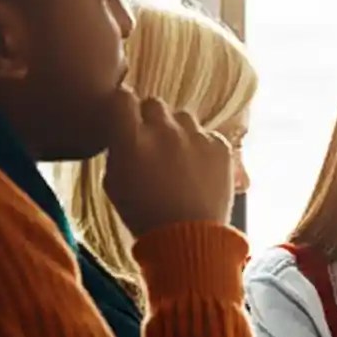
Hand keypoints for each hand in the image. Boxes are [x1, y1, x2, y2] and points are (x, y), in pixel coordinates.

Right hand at [103, 89, 234, 237]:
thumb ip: (118, 150)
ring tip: (179, 157)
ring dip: (179, 131)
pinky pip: (209, 135)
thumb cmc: (144, 215)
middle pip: (155, 103)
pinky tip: (200, 169)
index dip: (123, 106)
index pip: (123, 98)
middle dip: (151, 118)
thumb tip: (123, 133)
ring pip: (183, 117)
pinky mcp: (221, 148)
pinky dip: (203, 147)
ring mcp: (196, 138)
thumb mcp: (114, 183)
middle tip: (153, 141)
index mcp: (132, 139)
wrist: (189, 239)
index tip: (125, 117)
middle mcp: (165, 131)